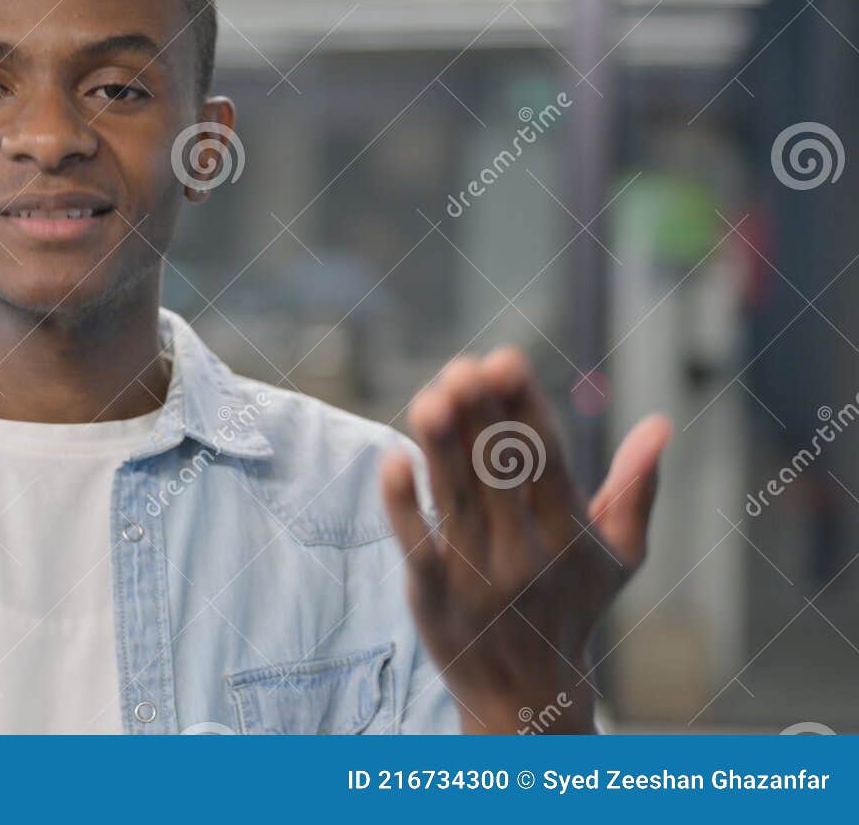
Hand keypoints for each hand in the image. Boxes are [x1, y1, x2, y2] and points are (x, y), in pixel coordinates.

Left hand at [380, 347, 670, 733]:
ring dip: (441, 448)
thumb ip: (637, 487)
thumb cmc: (573, 609)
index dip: (523, 408)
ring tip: (429, 397)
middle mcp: (525, 551)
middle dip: (480, 418)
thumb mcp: (618, 556)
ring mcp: (477, 574)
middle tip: (462, 367)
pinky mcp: (434, 594)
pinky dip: (403, 504)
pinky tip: (392, 459)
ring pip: (457, 500)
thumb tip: (662, 423)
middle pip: (498, 474)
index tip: (505, 359)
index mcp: (569, 532)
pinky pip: (416, 544)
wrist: (528, 697)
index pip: (545, 459)